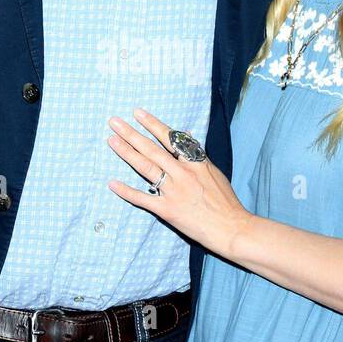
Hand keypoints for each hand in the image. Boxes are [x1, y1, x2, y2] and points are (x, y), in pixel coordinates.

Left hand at [106, 107, 250, 257]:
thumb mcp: (214, 172)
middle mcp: (182, 173)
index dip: (153, 124)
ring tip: (111, 140)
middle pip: (152, 149)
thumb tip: (186, 135)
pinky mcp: (167, 209)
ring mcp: (174, 190)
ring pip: (145, 167)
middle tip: (114, 122)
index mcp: (195, 162)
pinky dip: (126, 191)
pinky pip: (142, 198)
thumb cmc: (225, 202)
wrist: (231, 227)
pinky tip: (112, 183)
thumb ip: (197, 155)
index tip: (137, 113)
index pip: (170, 138)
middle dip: (131, 134)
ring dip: (126, 153)